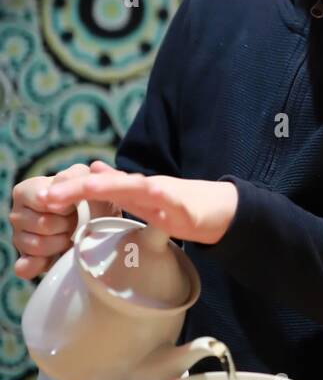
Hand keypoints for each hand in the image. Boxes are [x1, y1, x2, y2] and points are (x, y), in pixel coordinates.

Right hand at [10, 161, 121, 280]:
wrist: (97, 224)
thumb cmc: (89, 199)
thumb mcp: (86, 181)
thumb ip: (74, 177)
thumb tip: (63, 178)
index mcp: (26, 191)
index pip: (44, 202)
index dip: (66, 207)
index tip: (75, 206)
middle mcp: (17, 213)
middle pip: (42, 225)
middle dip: (67, 226)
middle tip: (76, 222)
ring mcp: (18, 238)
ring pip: (37, 246)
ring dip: (61, 243)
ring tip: (70, 236)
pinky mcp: (23, 261)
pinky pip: (26, 267)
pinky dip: (42, 265)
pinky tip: (55, 258)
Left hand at [42, 167, 238, 245]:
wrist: (220, 210)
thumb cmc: (182, 206)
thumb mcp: (144, 199)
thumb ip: (119, 187)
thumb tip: (93, 169)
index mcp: (133, 190)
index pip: (97, 188)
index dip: (71, 191)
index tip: (45, 197)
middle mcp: (144, 187)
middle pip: (106, 184)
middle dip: (76, 188)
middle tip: (49, 195)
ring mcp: (163, 193)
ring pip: (131, 187)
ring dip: (106, 186)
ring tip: (84, 187)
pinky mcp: (182, 203)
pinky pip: (166, 198)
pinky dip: (154, 193)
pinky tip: (145, 191)